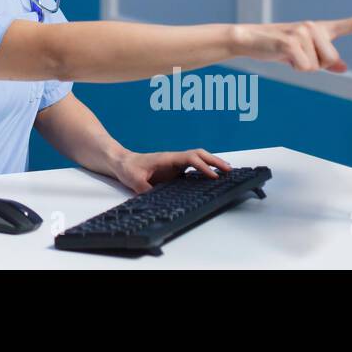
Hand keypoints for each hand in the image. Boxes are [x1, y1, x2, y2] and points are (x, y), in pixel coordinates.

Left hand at [108, 148, 232, 193]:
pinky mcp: (174, 170)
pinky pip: (193, 167)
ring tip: (228, 172)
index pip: (190, 158)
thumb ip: (145, 188)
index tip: (214, 176)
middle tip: (230, 170)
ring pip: (198, 159)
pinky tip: (213, 177)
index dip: (203, 166)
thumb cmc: (128, 168)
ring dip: (213, 163)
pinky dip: (205, 169)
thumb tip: (155, 197)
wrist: (121, 162)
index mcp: (167, 158)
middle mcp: (174, 159)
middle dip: (215, 161)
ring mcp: (175, 163)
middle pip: (199, 154)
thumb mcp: (133, 179)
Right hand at [233, 15, 351, 72]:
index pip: (347, 24)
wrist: (248, 39)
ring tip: (287, 55)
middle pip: (332, 58)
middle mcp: (313, 26)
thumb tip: (342, 66)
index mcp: (318, 28)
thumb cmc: (276, 46)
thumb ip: (324, 60)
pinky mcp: (292, 42)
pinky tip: (282, 57)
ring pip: (318, 65)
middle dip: (316, 64)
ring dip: (302, 66)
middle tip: (296, 56)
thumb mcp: (302, 53)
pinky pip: (305, 66)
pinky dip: (294, 67)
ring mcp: (303, 32)